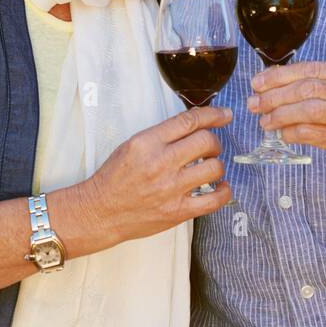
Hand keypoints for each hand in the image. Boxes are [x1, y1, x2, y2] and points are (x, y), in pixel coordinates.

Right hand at [71, 106, 233, 249]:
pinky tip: (220, 187)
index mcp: (147, 143)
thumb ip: (162, 134)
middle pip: (207, 141)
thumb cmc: (115, 178)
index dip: (213, 114)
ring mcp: (171, 189)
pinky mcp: (178, 211)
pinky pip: (215, 200)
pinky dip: (224, 191)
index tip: (224, 115)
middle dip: (214, 142)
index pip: (189, 121)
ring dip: (217, 165)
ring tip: (209, 168)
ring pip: (214, 168)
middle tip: (211, 147)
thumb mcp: (133, 145)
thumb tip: (196, 123)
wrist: (100, 211)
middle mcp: (160, 163)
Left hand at [247, 61, 325, 187]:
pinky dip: (294, 133)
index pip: (314, 69)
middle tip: (255, 102)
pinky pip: (316, 135)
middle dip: (275, 95)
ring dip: (281, 115)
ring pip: (310, 110)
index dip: (281, 75)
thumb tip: (280, 83)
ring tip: (264, 120)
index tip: (259, 82)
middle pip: (309, 88)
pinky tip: (282, 134)